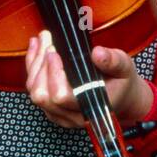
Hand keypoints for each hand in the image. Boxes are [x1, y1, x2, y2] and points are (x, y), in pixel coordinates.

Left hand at [25, 28, 152, 127]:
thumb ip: (113, 62)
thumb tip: (98, 53)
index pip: (61, 96)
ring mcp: (58, 115)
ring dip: (35, 63)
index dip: (54, 74)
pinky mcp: (50, 108)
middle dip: (41, 65)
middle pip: (42, 95)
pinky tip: (36, 46)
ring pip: (34, 92)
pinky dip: (32, 66)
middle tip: (48, 42)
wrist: (121, 97)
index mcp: (91, 109)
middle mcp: (71, 116)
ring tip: (43, 39)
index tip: (55, 52)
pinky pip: (33, 89)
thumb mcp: (125, 68)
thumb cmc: (121, 83)